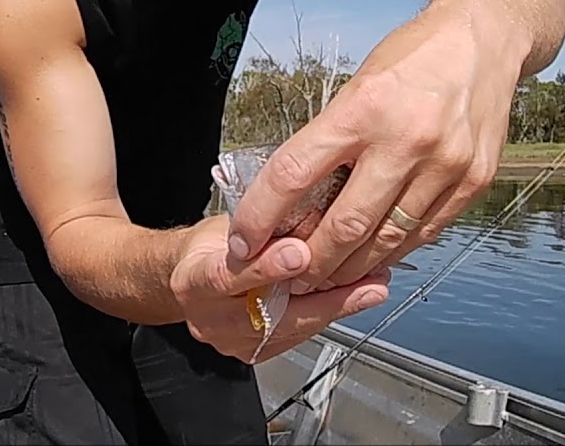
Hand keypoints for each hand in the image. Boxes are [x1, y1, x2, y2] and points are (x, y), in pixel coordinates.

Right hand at [170, 214, 390, 363]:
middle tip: (362, 281)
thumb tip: (309, 211)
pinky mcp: (252, 353)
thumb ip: (260, 229)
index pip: (227, 276)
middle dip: (321, 297)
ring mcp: (229, 341)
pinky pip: (296, 337)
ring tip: (372, 287)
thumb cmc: (214, 244)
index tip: (300, 253)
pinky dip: (328, 316)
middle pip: (267, 314)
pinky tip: (355, 300)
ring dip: (336, 308)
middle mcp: (208, 318)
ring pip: (289, 329)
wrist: (194, 275)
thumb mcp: (228, 223)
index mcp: (191, 280)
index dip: (266, 267)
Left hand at [227, 0, 523, 292]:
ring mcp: (446, 165)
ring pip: (385, 242)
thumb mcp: (356, 85)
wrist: (483, 39)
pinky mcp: (474, 183)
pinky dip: (391, 253)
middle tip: (285, 277)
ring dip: (348, 269)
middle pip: (343, 226)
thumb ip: (328, 140)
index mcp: (363, 108)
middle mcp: (406, 139)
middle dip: (307, 263)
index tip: (243, 241)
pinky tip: (370, 259)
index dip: (260, 216)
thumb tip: (292, 200)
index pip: (294, 173)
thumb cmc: (411, 59)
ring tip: (323, 278)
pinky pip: (423, 235)